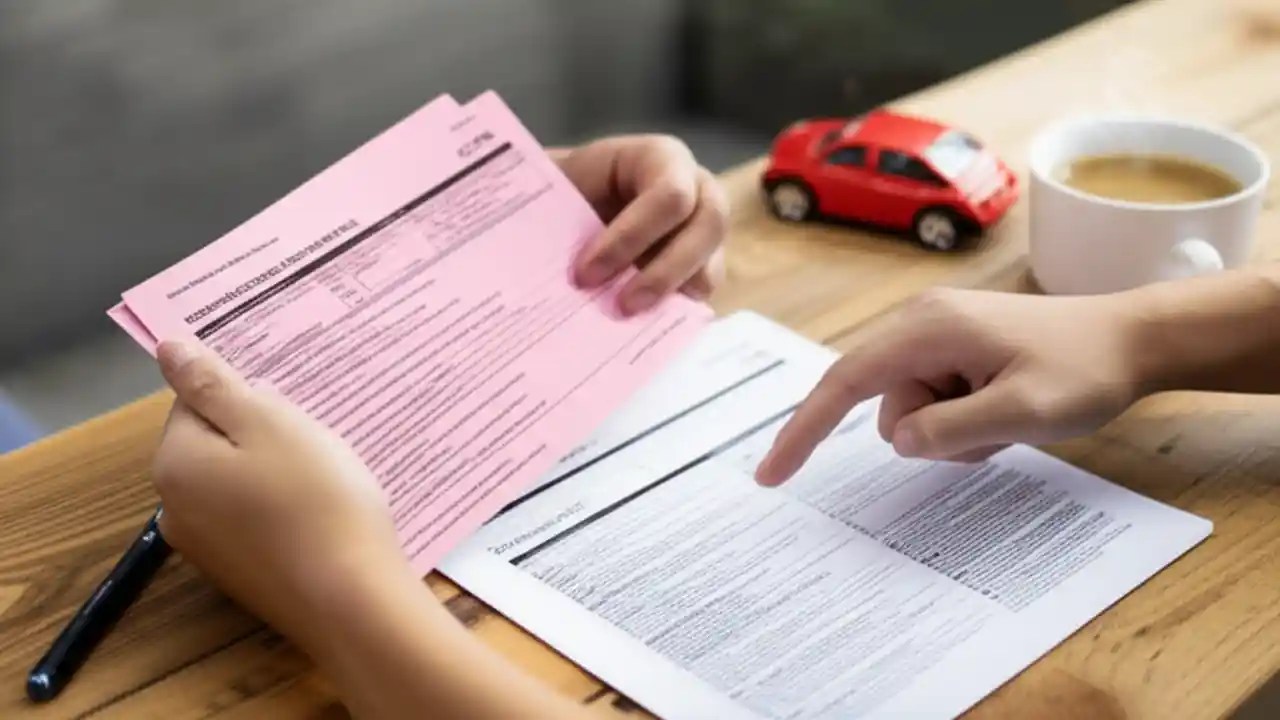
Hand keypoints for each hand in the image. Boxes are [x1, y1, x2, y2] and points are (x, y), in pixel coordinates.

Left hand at [150, 340, 410, 648]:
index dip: (249, 398)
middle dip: (261, 436)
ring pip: (237, 484)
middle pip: (214, 445)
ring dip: (274, 473)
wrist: (352, 600)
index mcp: (175, 462)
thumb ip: (213, 384)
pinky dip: (282, 512)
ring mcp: (207, 550)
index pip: (195, 402)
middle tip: (316, 443)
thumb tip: (166, 347)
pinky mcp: (241, 577)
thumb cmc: (316, 499)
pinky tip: (321, 518)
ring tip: (326, 481)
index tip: (294, 411)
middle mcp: (174, 509)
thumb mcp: (270, 423)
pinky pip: (254, 522)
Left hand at [556, 135, 728, 314]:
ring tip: (625, 319)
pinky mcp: (702, 269)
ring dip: (667, 297)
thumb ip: (558, 214)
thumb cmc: (566, 188)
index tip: (585, 274)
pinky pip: (699, 296)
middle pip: (707, 230)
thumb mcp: (560, 186)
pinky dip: (671, 313)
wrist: (569, 204)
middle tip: (620, 307)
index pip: (670, 196)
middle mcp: (698, 191)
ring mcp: (705, 233)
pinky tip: (636, 324)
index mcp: (663, 159)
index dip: (631, 237)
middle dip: (661, 273)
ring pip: (709, 269)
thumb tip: (536, 257)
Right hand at [756, 288, 1146, 484]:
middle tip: (994, 428)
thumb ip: (949, 431)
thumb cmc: (1085, 369)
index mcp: (927, 329)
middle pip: (886, 404)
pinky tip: (1005, 407)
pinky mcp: (955, 347)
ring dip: (953, 430)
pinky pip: (935, 400)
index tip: (771, 474)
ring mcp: (938, 333)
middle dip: (930, 433)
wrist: (1135, 340)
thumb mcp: (1022, 412)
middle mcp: (921, 322)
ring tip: (1007, 416)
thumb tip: (898, 441)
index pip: (844, 384)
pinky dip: (963, 419)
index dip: (803, 430)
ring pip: (911, 410)